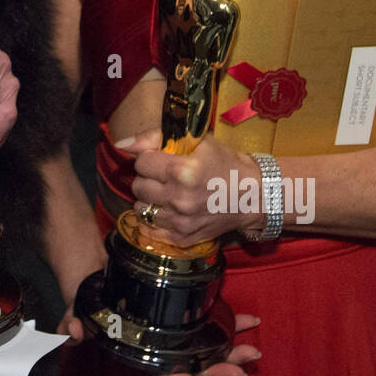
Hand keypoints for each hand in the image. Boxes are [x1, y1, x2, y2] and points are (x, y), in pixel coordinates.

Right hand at [58, 297, 261, 375]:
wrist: (100, 279)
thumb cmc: (90, 300)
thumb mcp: (77, 310)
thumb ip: (74, 322)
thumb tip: (69, 331)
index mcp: (141, 352)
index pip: (160, 371)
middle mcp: (162, 347)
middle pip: (193, 365)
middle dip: (218, 369)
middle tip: (241, 371)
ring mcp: (177, 334)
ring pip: (209, 348)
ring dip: (233, 351)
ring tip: (254, 350)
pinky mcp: (186, 315)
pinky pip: (215, 323)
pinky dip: (234, 323)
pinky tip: (252, 322)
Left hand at [120, 130, 263, 247]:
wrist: (253, 196)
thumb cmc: (226, 164)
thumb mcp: (197, 141)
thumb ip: (156, 137)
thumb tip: (122, 144)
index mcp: (182, 171)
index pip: (140, 163)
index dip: (149, 158)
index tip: (161, 159)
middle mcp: (179, 199)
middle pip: (138, 186)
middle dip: (148, 179)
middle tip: (164, 177)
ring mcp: (180, 222)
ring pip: (141, 208)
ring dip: (150, 200)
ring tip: (167, 193)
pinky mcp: (182, 238)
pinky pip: (151, 229)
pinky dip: (157, 219)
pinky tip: (170, 210)